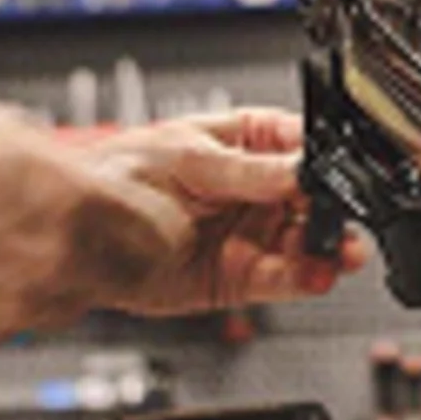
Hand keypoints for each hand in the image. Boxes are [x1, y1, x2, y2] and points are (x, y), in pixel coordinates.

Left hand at [76, 105, 357, 316]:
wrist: (76, 242)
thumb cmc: (114, 182)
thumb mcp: (191, 162)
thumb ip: (254, 173)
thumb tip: (305, 169)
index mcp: (239, 141)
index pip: (298, 145)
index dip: (323, 160)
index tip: (343, 174)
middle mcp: (249, 188)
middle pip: (310, 198)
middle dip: (332, 211)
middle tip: (344, 222)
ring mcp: (246, 233)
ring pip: (303, 241)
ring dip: (327, 248)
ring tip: (341, 254)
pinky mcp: (237, 276)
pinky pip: (283, 277)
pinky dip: (304, 278)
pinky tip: (318, 273)